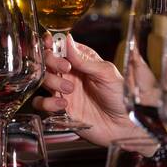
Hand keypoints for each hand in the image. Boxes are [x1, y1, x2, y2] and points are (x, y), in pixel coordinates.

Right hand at [34, 34, 154, 151]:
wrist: (124, 126)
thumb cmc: (122, 98)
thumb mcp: (107, 73)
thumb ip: (85, 60)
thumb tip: (68, 40)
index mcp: (82, 62)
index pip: (61, 47)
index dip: (53, 43)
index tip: (50, 42)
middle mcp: (71, 75)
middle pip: (47, 61)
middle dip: (51, 61)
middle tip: (65, 68)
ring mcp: (64, 92)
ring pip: (43, 80)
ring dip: (51, 82)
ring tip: (69, 89)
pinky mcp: (61, 110)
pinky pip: (42, 104)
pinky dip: (47, 103)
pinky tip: (63, 105)